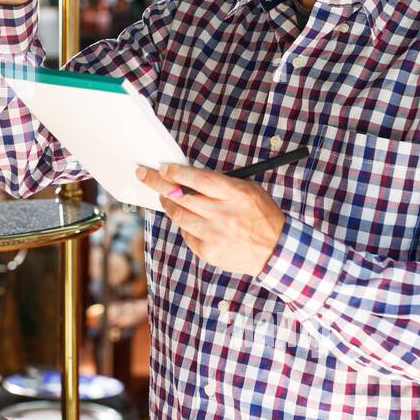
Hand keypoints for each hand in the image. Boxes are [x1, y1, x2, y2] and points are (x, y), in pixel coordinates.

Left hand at [135, 163, 285, 275]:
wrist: (276, 252)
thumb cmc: (261, 216)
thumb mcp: (248, 191)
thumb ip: (220, 183)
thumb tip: (186, 175)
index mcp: (237, 195)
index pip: (199, 180)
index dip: (177, 173)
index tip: (162, 168)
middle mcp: (225, 215)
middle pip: (182, 197)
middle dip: (158, 183)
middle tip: (144, 175)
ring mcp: (216, 236)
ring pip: (179, 216)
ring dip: (167, 203)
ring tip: (164, 195)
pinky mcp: (209, 252)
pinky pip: (186, 234)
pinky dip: (184, 224)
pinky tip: (189, 219)